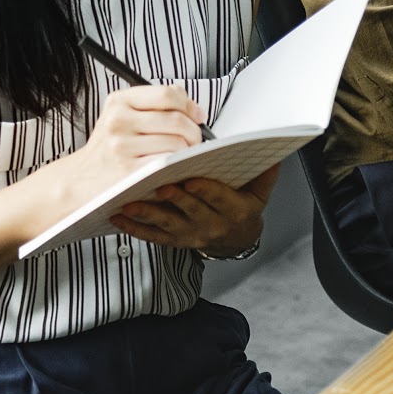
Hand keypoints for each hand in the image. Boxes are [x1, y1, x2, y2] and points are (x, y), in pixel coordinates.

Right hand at [71, 85, 206, 197]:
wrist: (79, 180)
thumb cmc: (109, 148)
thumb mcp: (122, 116)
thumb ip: (154, 105)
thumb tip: (194, 108)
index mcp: (119, 102)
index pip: (167, 94)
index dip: (189, 105)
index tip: (197, 116)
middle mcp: (118, 121)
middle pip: (176, 120)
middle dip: (194, 131)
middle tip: (194, 140)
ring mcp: (122, 146)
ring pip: (176, 143)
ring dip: (188, 152)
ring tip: (181, 156)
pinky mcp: (129, 171)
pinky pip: (168, 163)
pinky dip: (178, 166)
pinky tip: (173, 168)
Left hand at [111, 162, 279, 255]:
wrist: (236, 239)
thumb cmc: (243, 208)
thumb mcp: (259, 192)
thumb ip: (265, 173)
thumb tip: (274, 152)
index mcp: (232, 210)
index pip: (219, 198)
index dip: (206, 190)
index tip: (192, 179)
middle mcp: (210, 225)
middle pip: (190, 211)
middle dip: (175, 199)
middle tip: (159, 185)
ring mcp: (190, 235)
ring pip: (167, 225)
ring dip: (148, 214)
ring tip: (129, 203)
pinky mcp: (173, 241)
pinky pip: (152, 236)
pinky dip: (134, 228)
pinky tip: (118, 217)